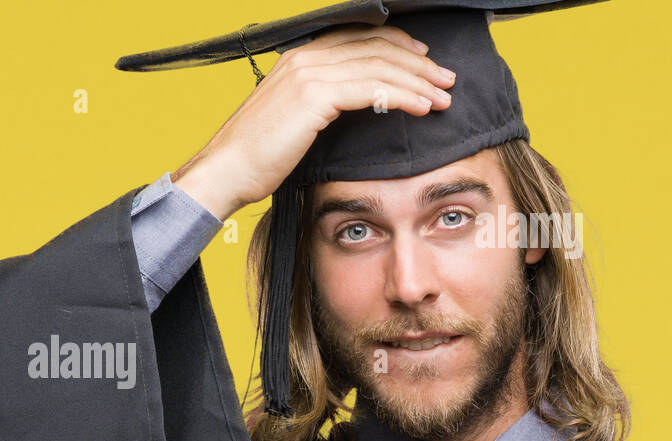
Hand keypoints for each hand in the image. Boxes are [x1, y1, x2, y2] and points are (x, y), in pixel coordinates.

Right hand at [172, 24, 455, 221]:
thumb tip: (349, 107)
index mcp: (298, 58)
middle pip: (376, 47)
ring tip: (442, 97)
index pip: (358, 38)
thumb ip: (316, 104)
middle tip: (445, 80)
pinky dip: (403, 96)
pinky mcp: (315, 95)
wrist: (225, 172)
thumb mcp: (289, 121)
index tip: (423, 61)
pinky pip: (373, 88)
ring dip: (418, 81)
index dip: (397, 46)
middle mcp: (304, 57)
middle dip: (417, 63)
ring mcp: (309, 73)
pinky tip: (421, 107)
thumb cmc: (253, 158)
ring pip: (380, 66)